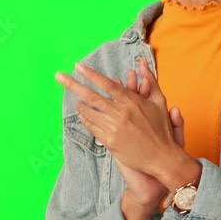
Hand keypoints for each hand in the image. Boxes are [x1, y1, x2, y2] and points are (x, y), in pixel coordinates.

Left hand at [54, 57, 185, 182]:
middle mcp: (120, 113)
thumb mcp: (159, 101)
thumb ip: (150, 80)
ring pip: (89, 113)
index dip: (91, 74)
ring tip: (77, 101)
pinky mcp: (110, 141)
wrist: (162, 157)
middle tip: (59, 76)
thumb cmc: (162, 128)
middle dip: (73, 85)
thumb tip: (143, 62)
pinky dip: (86, 120)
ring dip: (80, 105)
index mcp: (131, 101)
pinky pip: (92, 127)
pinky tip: (84, 116)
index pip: (106, 84)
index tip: (78, 66)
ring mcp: (113, 128)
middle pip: (91, 96)